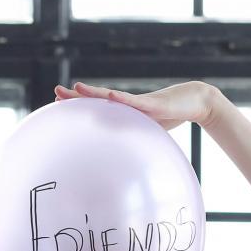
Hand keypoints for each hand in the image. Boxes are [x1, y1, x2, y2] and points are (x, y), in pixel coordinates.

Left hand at [54, 79, 221, 132]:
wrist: (194, 103)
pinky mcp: (152, 103)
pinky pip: (135, 101)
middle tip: (55, 92)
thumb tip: (122, 163)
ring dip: (94, 92)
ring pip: (111, 96)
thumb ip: (132, 142)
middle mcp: (126, 104)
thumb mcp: (147, 132)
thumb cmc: (170, 117)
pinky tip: (109, 95)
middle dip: (75, 96)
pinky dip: (122, 99)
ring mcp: (138, 101)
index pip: (94, 107)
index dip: (76, 105)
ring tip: (76, 88)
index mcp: (122, 112)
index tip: (56, 105)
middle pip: (96, 98)